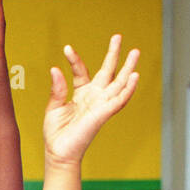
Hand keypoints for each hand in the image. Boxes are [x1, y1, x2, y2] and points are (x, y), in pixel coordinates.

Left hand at [42, 35, 139, 167]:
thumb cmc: (56, 134)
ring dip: (128, 68)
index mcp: (81, 94)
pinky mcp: (104, 114)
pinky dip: (128, 89)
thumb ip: (58, 89)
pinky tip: (135, 76)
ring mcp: (100, 105)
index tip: (67, 48)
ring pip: (119, 83)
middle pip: (108, 72)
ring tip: (135, 51)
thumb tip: (56, 69)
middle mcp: (93, 98)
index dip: (75, 60)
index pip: (81, 71)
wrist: (58, 152)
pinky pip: (119, 100)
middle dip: (114, 55)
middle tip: (119, 36)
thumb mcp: (54, 107)